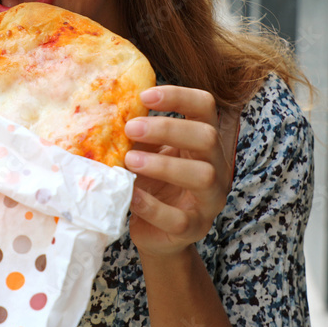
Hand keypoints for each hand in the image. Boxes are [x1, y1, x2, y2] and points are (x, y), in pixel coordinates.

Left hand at [123, 86, 235, 257]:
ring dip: (163, 165)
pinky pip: (179, 218)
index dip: (178, 96)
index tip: (144, 96)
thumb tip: (111, 109)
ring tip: (130, 160)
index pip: (205, 106)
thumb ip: (139, 133)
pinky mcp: (194, 228)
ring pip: (202, 175)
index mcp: (204, 140)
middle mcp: (216, 166)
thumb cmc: (150, 181)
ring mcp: (210, 199)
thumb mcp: (147, 151)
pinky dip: (152, 206)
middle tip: (130, 128)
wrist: (153, 231)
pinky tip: (131, 195)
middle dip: (168, 128)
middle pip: (207, 137)